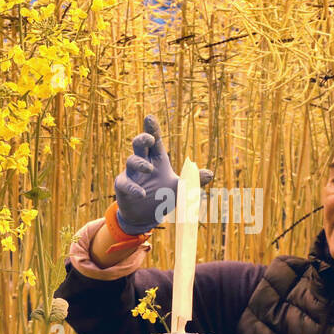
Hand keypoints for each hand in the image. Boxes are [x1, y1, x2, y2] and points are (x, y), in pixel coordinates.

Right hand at [113, 115, 213, 234]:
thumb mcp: (180, 188)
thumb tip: (211, 174)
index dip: (152, 129)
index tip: (150, 118)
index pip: (155, 141)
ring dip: (140, 163)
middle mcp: (143, 162)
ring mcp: (131, 174)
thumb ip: (193, 180)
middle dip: (143, 139)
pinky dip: (133, 188)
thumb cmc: (162, 196)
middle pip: (140, 145)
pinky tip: (141, 193)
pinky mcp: (123, 186)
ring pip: (131, 161)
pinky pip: (125, 183)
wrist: (146, 216)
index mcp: (157, 159)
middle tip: (149, 138)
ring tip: (149, 168)